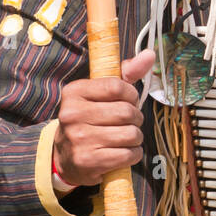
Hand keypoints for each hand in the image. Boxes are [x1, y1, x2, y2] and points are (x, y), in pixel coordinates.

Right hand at [52, 49, 154, 188]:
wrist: (66, 157)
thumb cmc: (90, 120)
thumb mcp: (101, 93)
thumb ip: (126, 73)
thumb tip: (150, 54)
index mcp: (74, 92)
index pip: (117, 87)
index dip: (131, 95)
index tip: (128, 101)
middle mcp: (72, 114)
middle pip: (126, 112)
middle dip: (136, 118)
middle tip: (129, 122)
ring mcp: (79, 139)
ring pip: (130, 134)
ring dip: (136, 137)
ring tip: (126, 138)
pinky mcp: (88, 161)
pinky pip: (128, 155)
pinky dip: (133, 154)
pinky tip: (123, 152)